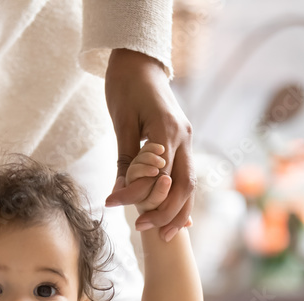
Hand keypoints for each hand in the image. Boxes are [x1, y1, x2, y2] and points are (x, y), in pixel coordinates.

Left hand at [104, 49, 195, 242]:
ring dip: (178, 210)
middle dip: (166, 212)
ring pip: (190, 183)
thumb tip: (118, 192)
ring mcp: (188, 139)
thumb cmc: (125, 88)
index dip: (137, 194)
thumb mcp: (121, 122)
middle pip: (183, 185)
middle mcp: (184, 136)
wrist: (140, 63)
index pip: (156, 173)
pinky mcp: (184, 142)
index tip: (113, 204)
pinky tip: (175, 216)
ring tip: (165, 234)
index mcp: (167, 129)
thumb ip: (125, 159)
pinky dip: (181, 197)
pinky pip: (186, 176)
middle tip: (142, 229)